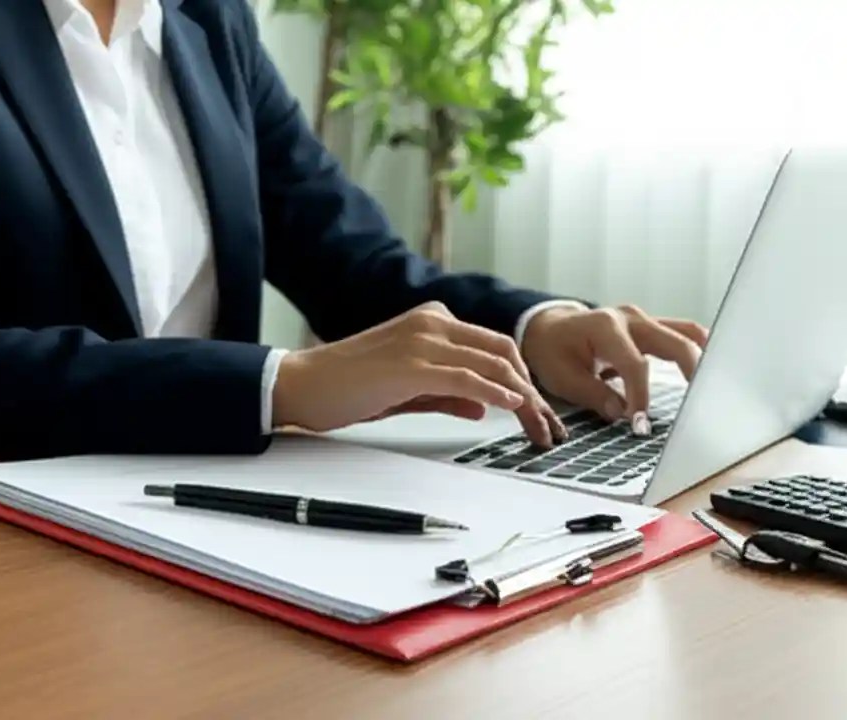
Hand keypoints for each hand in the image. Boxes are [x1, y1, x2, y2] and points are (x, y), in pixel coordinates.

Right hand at [273, 302, 566, 445]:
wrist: (300, 384)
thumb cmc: (346, 387)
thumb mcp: (407, 389)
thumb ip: (448, 394)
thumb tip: (486, 405)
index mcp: (432, 321)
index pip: (494, 345)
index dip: (522, 377)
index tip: (537, 409)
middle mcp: (432, 322)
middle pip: (503, 351)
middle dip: (531, 389)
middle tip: (546, 423)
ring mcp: (422, 340)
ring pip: (492, 364)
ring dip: (521, 397)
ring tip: (537, 424)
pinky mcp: (411, 365)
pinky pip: (467, 378)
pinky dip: (495, 392)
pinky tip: (513, 406)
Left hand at [521, 304, 708, 431]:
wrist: (549, 328)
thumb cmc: (553, 351)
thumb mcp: (562, 376)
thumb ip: (593, 394)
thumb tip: (622, 413)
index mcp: (605, 327)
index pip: (635, 365)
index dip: (641, 397)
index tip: (641, 425)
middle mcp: (630, 319)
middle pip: (675, 343)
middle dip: (691, 374)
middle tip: (696, 407)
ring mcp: (644, 320)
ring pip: (686, 334)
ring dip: (703, 359)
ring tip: (715, 387)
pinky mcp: (651, 328)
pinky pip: (683, 333)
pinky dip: (699, 349)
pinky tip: (712, 370)